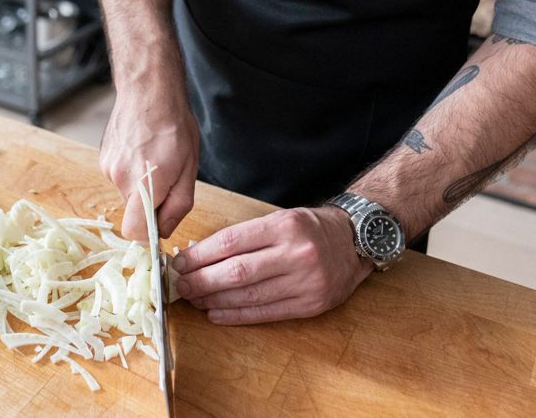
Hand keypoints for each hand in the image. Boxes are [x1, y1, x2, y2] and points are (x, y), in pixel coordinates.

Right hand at [99, 81, 199, 240]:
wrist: (149, 90)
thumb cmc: (175, 126)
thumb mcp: (189, 169)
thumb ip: (177, 206)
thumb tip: (163, 232)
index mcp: (144, 184)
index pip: (134, 232)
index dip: (148, 234)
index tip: (160, 222)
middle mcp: (121, 179)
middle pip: (133, 212)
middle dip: (150, 203)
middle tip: (168, 178)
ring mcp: (108, 167)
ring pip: (127, 193)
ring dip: (142, 185)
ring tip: (156, 158)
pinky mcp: (104, 158)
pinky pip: (120, 177)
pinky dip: (132, 171)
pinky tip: (143, 150)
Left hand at [172, 206, 371, 324]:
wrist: (355, 241)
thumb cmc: (310, 228)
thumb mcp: (280, 219)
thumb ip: (244, 237)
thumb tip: (200, 254)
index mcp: (285, 226)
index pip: (232, 242)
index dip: (201, 256)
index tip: (179, 263)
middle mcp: (297, 253)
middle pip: (238, 271)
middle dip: (202, 280)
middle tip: (180, 285)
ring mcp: (306, 282)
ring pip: (250, 295)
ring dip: (215, 300)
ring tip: (194, 299)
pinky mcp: (311, 305)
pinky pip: (267, 313)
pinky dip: (237, 315)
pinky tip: (216, 313)